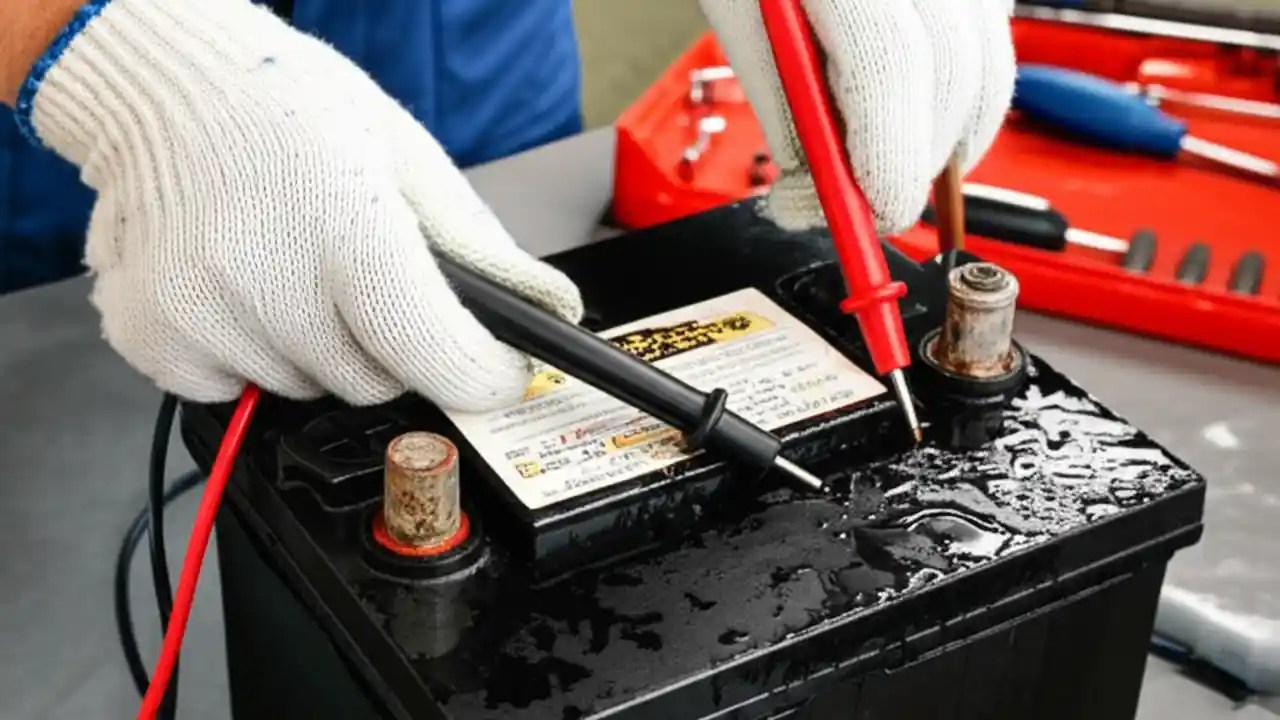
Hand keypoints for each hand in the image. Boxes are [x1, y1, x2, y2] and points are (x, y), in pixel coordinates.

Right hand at [22, 0, 580, 410]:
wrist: (163, 84)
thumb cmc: (285, 106)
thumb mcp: (407, 157)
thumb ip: (483, 248)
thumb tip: (551, 309)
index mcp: (347, 225)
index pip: (437, 355)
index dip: (483, 377)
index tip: (497, 373)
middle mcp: (267, 279)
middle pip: (376, 382)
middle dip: (392, 348)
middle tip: (365, 279)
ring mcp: (200, 316)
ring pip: (309, 388)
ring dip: (319, 349)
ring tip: (293, 267)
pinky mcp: (151, 338)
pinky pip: (236, 389)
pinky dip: (253, 354)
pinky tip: (245, 288)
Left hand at [700, 0, 1015, 234]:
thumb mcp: (738, 9)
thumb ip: (785, 102)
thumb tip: (817, 190)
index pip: (889, 66)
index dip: (885, 160)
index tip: (864, 216)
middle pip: (955, 75)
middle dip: (912, 162)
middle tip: (860, 202)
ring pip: (988, 66)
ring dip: (942, 136)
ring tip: (880, 161)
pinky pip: (990, 40)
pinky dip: (955, 93)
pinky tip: (910, 107)